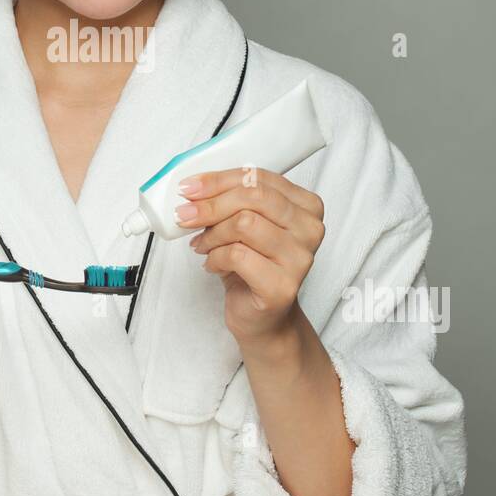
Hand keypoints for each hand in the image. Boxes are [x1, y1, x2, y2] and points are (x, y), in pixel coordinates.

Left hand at [175, 166, 325, 344]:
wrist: (262, 317)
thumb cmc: (252, 267)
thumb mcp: (242, 224)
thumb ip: (228, 201)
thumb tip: (194, 189)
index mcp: (305, 206)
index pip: (260, 178)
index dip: (219, 180)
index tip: (190, 187)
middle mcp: (309, 229)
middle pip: (254, 197)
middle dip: (211, 204)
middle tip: (185, 215)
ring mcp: (300, 259)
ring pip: (244, 223)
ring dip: (213, 234)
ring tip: (203, 245)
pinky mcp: (283, 286)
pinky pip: (238, 255)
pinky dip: (215, 257)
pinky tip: (212, 264)